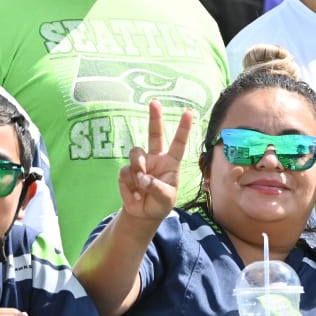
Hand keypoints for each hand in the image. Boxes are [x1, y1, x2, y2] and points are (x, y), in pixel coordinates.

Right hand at [118, 100, 191, 221]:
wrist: (143, 214)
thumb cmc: (160, 204)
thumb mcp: (165, 199)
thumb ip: (157, 188)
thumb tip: (142, 177)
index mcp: (170, 163)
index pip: (178, 143)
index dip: (183, 128)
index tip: (189, 112)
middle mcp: (155, 158)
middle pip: (154, 134)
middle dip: (154, 117)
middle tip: (154, 102)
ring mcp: (140, 163)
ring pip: (136, 153)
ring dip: (138, 167)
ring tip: (141, 185)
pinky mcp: (127, 172)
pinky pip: (125, 171)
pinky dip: (129, 184)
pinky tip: (135, 193)